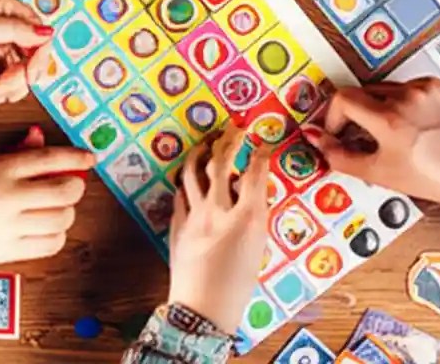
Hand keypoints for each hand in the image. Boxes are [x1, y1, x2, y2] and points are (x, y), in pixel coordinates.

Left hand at [0, 0, 52, 105]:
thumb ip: (21, 29)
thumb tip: (48, 32)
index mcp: (5, 11)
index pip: (40, 32)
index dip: (39, 54)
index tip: (30, 70)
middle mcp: (6, 31)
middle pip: (33, 60)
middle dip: (14, 78)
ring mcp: (0, 54)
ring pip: (21, 79)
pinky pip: (8, 90)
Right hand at [0, 131, 92, 273]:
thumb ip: (14, 154)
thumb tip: (40, 137)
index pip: (49, 158)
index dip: (76, 156)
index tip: (89, 157)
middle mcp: (8, 196)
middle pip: (66, 190)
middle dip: (76, 186)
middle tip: (71, 186)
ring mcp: (10, 226)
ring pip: (63, 218)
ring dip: (67, 213)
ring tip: (56, 209)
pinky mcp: (9, 251)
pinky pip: (51, 244)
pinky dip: (57, 236)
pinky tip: (47, 229)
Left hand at [167, 128, 269, 331]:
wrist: (203, 310)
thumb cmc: (238, 285)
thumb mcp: (259, 247)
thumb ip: (255, 214)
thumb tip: (250, 189)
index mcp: (247, 218)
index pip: (254, 171)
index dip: (260, 152)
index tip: (262, 144)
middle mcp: (219, 211)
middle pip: (221, 162)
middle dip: (229, 139)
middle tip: (235, 129)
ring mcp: (194, 216)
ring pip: (193, 171)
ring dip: (202, 150)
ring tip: (209, 140)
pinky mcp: (177, 225)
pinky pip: (180, 192)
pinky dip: (186, 177)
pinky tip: (189, 172)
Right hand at [301, 79, 439, 206]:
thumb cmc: (429, 177)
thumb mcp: (377, 173)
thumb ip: (339, 155)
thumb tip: (317, 140)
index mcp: (389, 119)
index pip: (342, 99)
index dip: (332, 116)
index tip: (336, 132)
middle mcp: (406, 97)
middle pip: (361, 93)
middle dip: (353, 115)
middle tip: (358, 137)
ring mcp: (423, 89)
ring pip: (382, 89)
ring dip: (376, 107)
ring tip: (385, 134)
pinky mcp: (437, 86)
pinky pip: (405, 87)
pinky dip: (400, 102)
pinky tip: (408, 124)